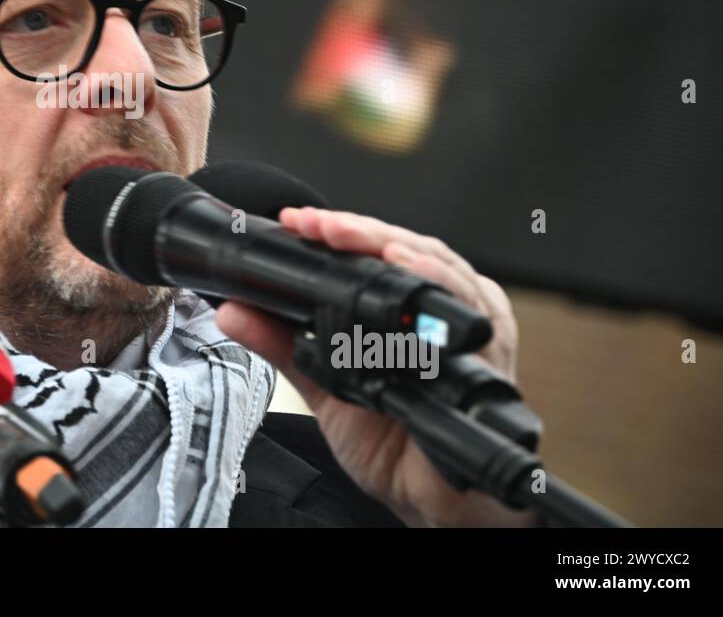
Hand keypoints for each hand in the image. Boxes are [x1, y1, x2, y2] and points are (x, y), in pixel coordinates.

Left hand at [214, 206, 540, 526]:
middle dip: (361, 232)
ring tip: (359, 237)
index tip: (296, 221)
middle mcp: (446, 313)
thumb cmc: (391, 441)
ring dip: (398, 248)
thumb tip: (233, 311)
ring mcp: (473, 334)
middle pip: (411, 250)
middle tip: (317, 223)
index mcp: (413, 308)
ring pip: (444, 271)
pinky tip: (412, 272)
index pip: (377, 252)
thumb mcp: (325, 385)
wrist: (426, 500)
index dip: (340, 231)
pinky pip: (472, 317)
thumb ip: (283, 344)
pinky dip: (441, 287)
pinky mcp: (488, 362)